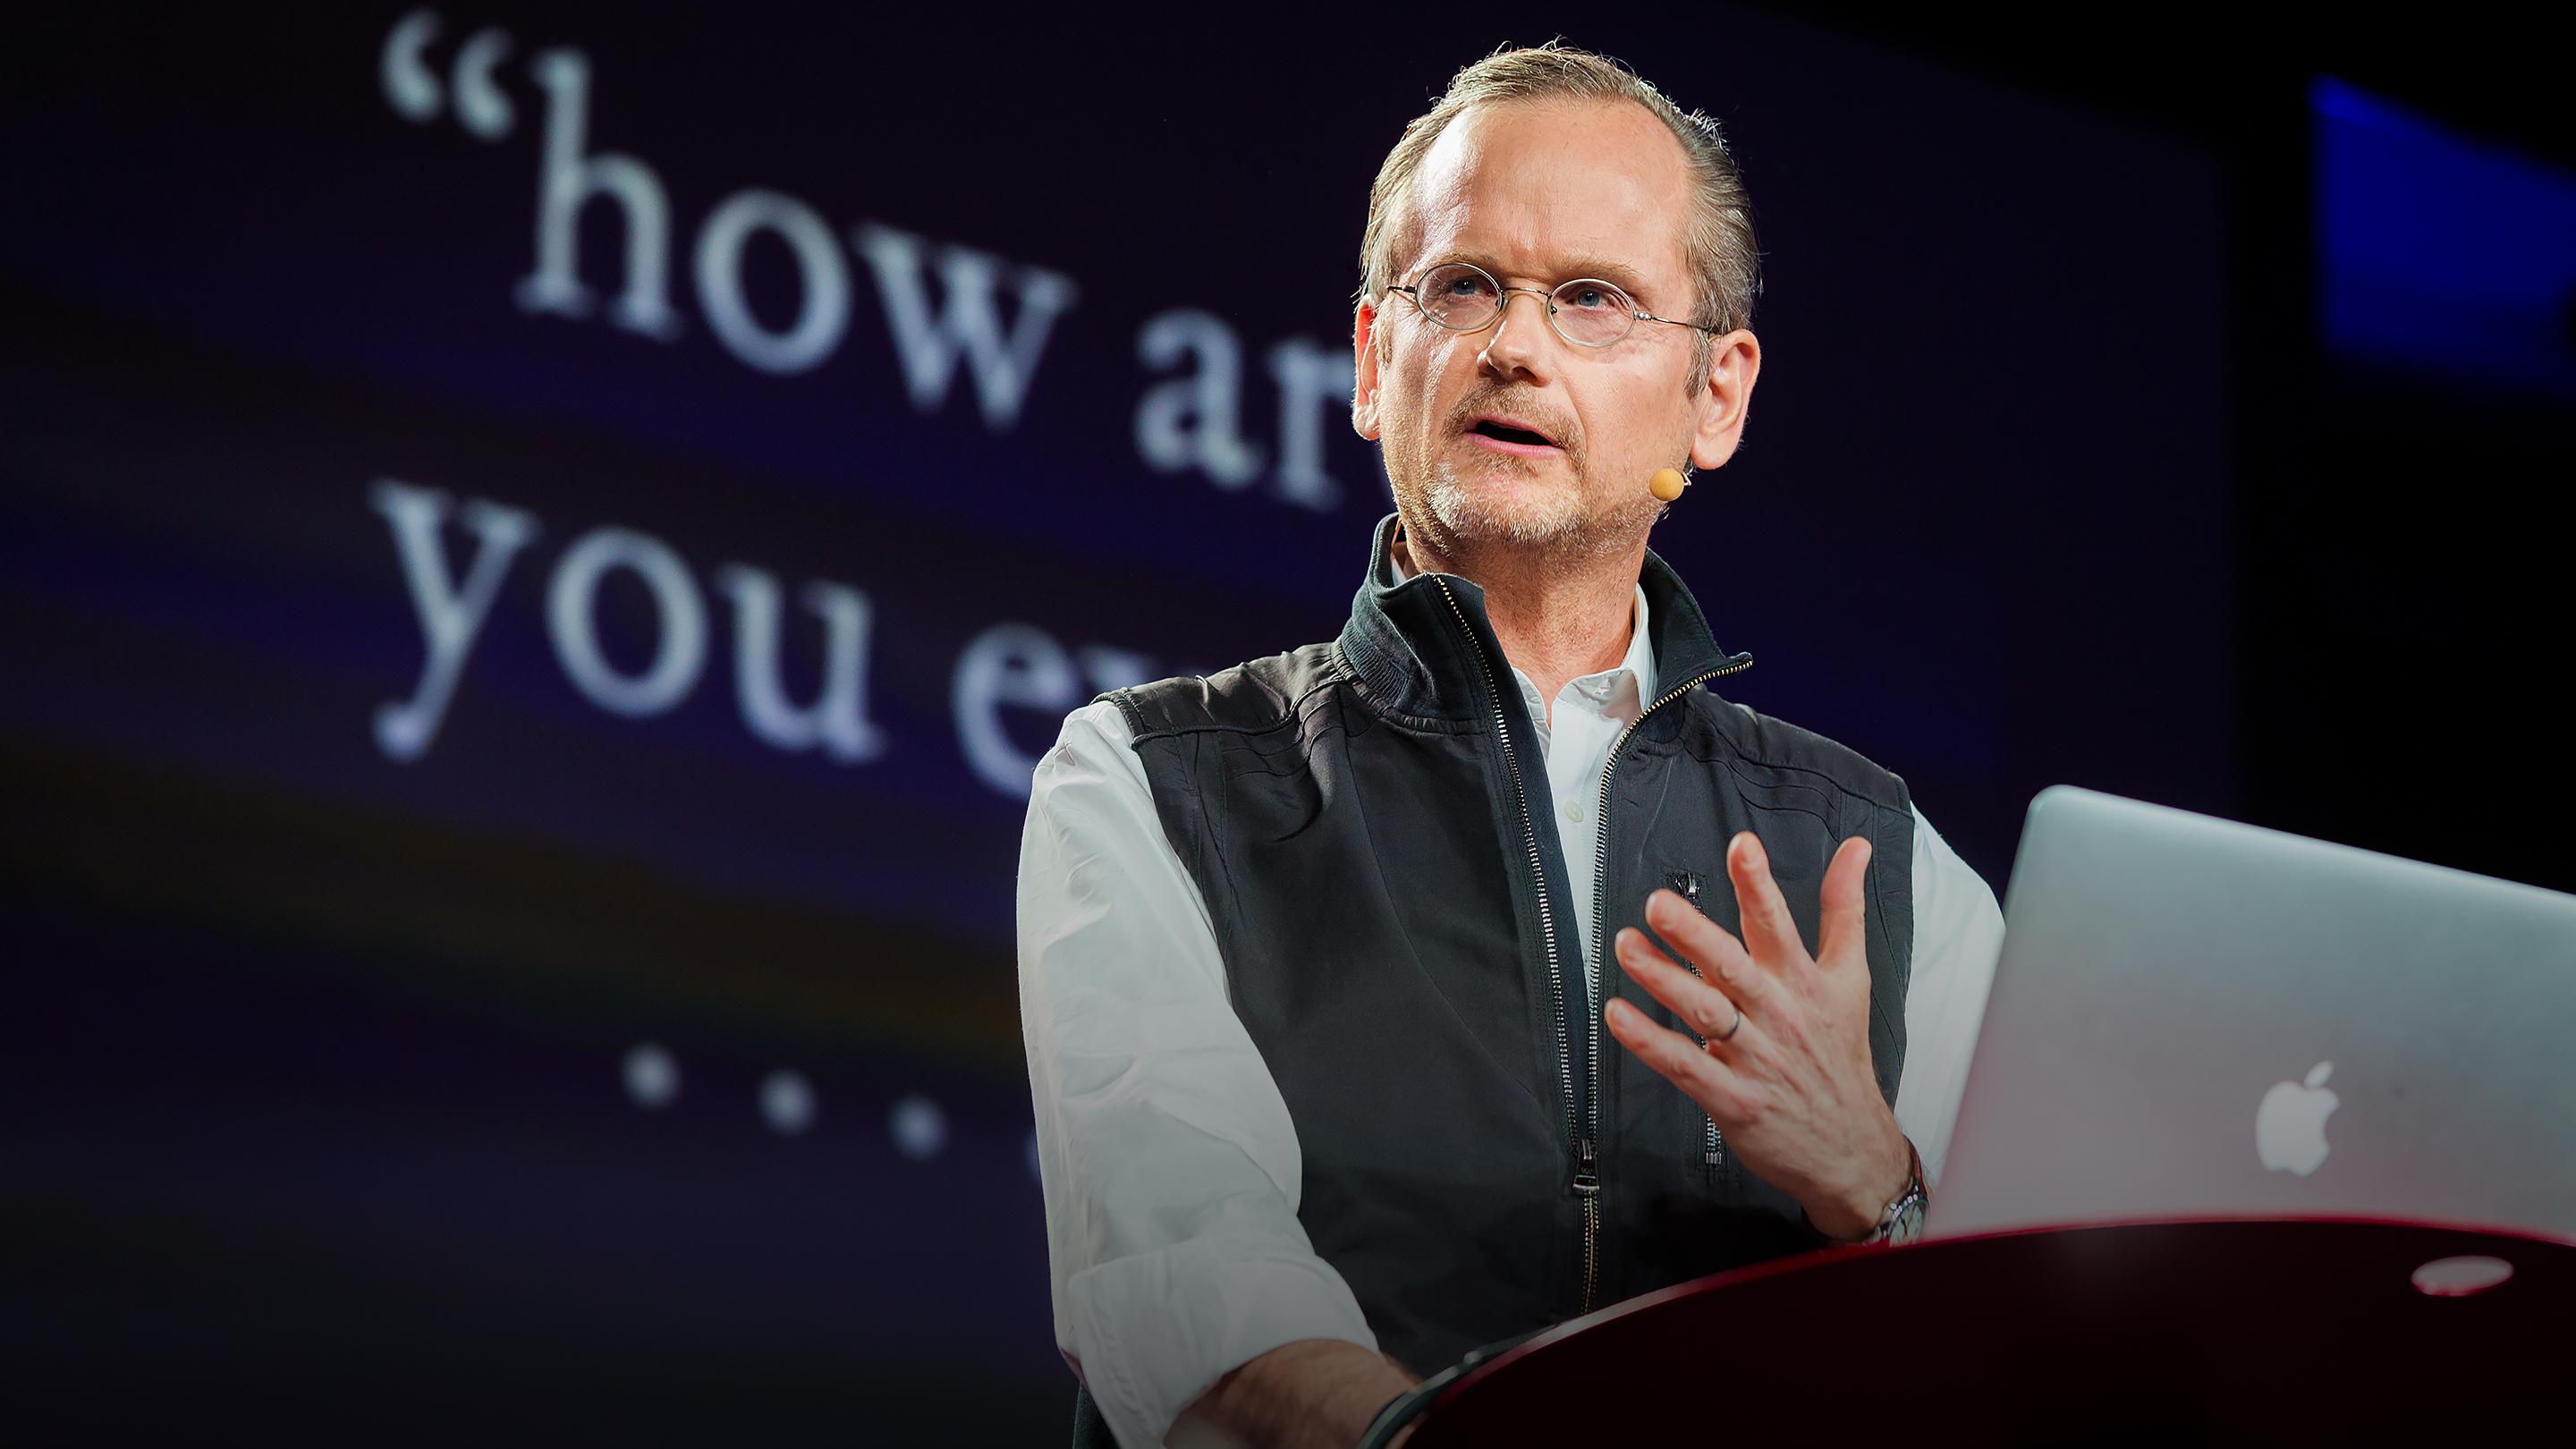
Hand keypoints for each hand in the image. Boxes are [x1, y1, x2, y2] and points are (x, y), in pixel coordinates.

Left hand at [1602, 831, 1909, 1240]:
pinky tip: (1618, 1017)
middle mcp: (1779, 1015)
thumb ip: (1844, 909)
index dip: (1760, 886)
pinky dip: (1651, 1042)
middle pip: (1734, 967)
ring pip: (1705, 1012)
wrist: (1852, 1148)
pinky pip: (1686, 1067)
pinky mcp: (1734, 1099)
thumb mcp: (1851, 978)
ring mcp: (1756, 1058)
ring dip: (1663, 979)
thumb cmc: (1841, 1057)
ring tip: (1627, 948)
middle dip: (1695, 933)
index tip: (1741, 848)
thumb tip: (1856, 850)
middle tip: (1658, 904)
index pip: (1779, 925)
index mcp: (1804, 983)